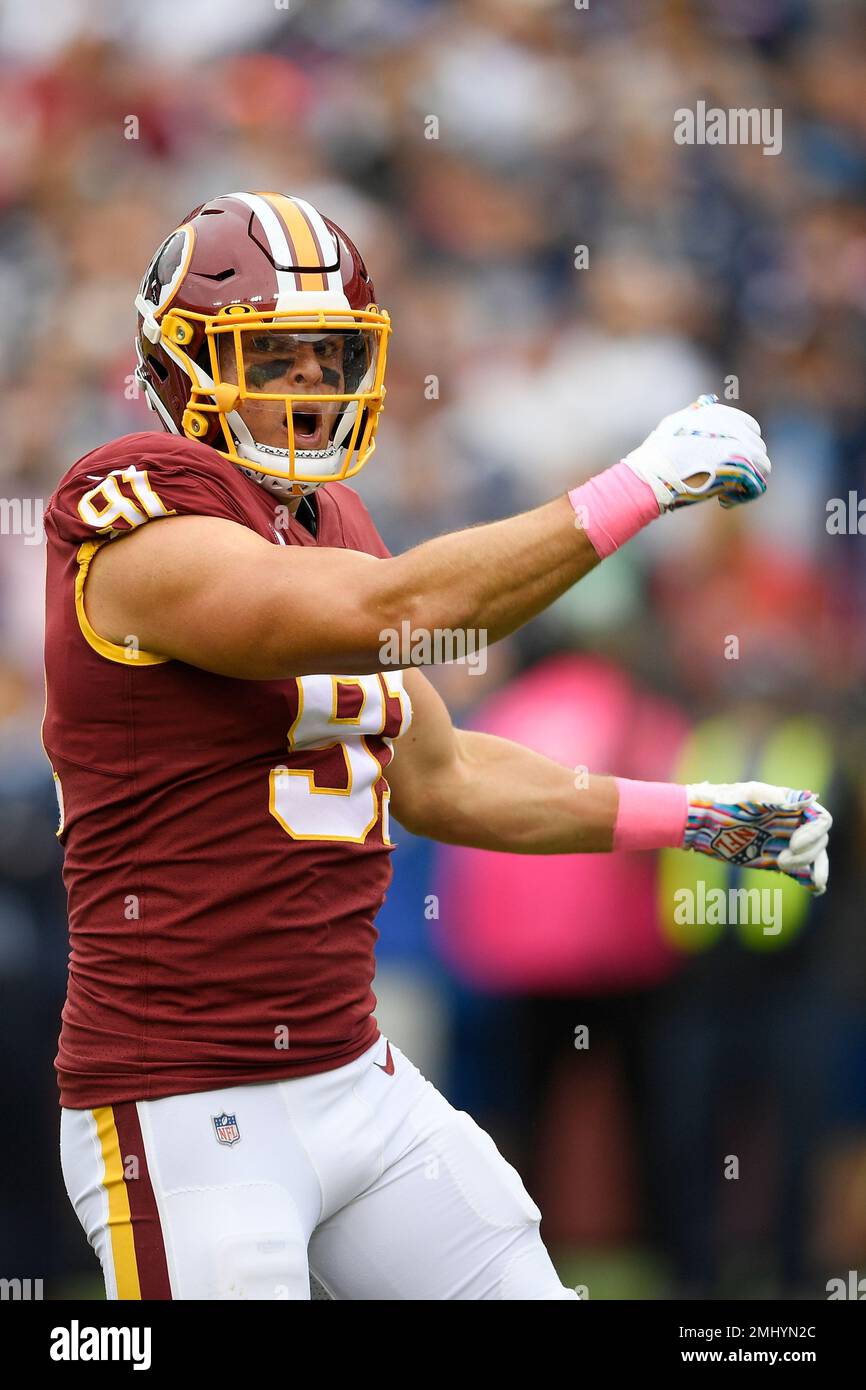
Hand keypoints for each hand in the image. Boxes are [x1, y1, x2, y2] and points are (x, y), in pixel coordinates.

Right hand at [623, 394, 770, 510]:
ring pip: (763, 464)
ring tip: (727, 490)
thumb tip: (707, 403)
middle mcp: (733, 426)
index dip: (744, 446)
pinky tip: (725, 499)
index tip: (729, 462)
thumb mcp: (673, 423)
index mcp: (718, 414)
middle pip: (758, 446)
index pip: (750, 427)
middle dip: (746, 465)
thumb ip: (694, 413)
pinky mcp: (742, 467)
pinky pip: (759, 482)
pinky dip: (745, 494)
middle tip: (726, 479)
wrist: (652, 476)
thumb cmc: (656, 455)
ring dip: (747, 479)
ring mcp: (739, 446)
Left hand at [684, 781, 831, 894]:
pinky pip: (801, 871)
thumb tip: (806, 800)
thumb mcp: (747, 794)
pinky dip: (810, 880)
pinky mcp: (774, 859)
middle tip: (782, 862)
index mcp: (791, 806)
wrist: (700, 821)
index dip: (814, 834)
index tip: (794, 844)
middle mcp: (793, 824)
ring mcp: (784, 843)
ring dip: (815, 870)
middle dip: (808, 855)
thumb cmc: (723, 802)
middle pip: (819, 842)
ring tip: (813, 883)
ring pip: (813, 858)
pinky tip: (814, 889)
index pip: (821, 820)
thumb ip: (775, 797)